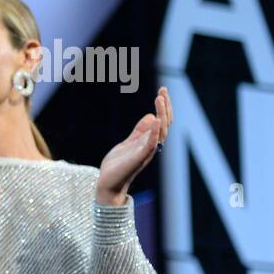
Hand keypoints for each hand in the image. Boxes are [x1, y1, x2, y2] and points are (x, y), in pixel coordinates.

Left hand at [95, 86, 172, 205]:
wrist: (108, 183)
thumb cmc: (118, 165)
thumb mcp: (129, 142)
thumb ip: (139, 131)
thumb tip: (150, 115)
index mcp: (149, 141)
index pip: (162, 121)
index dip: (164, 107)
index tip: (162, 92)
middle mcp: (151, 146)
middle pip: (165, 124)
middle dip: (166, 107)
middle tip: (163, 90)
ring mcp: (146, 152)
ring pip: (161, 131)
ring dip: (162, 115)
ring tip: (160, 99)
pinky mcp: (139, 158)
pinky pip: (151, 144)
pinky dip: (154, 132)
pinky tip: (154, 119)